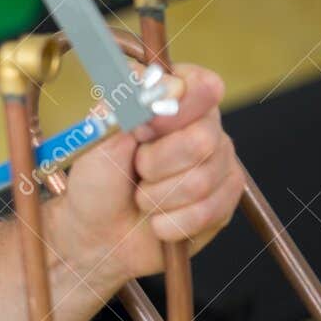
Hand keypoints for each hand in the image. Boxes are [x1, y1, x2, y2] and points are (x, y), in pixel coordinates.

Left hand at [47, 62, 243, 290]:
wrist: (97, 236)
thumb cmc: (96, 183)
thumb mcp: (98, 137)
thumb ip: (128, 105)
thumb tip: (164, 84)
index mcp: (173, 100)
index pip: (202, 87)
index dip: (173, 112)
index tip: (142, 131)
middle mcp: (203, 126)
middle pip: (203, 139)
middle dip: (154, 164)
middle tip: (135, 171)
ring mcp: (219, 163)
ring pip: (202, 180)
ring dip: (156, 198)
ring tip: (141, 198)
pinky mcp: (224, 201)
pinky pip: (208, 211)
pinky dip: (169, 222)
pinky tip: (157, 220)